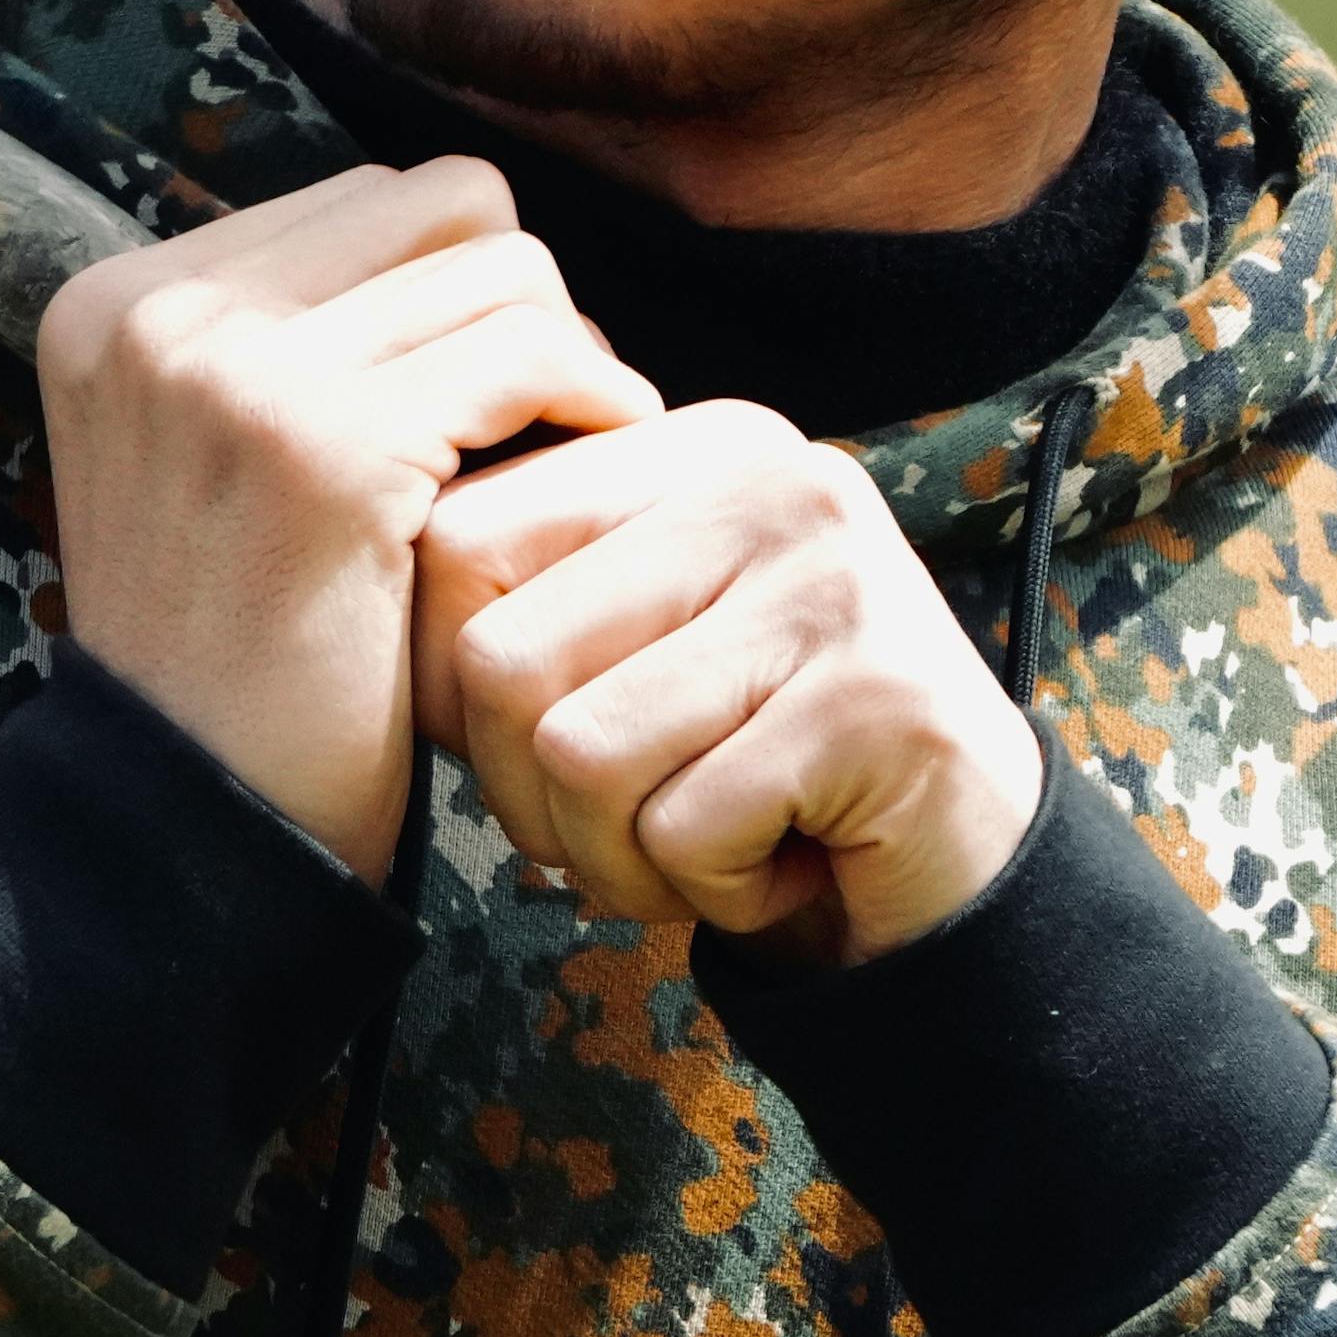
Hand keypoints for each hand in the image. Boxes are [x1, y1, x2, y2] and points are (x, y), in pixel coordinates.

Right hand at [33, 163, 657, 876]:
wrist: (191, 828)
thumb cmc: (241, 663)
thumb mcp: (211, 465)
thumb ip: (287, 343)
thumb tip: (471, 241)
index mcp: (118, 302)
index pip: (366, 200)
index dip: (460, 288)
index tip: (497, 393)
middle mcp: (159, 312)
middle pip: (439, 206)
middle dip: (521, 302)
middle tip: (554, 415)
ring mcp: (231, 372)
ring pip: (500, 268)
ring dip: (571, 354)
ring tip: (576, 451)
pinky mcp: (322, 448)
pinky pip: (530, 356)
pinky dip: (594, 403)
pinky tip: (607, 473)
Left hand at [416, 404, 1042, 966]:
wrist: (964, 866)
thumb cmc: (761, 761)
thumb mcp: (645, 642)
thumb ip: (536, 595)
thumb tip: (371, 603)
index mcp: (698, 447)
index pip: (462, 542)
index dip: (448, 686)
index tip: (536, 749)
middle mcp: (772, 482)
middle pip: (500, 659)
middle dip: (530, 799)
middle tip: (627, 831)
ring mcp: (834, 583)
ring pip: (578, 755)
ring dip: (620, 859)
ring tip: (710, 844)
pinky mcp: (878, 699)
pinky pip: (684, 828)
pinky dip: (711, 889)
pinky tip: (785, 863)